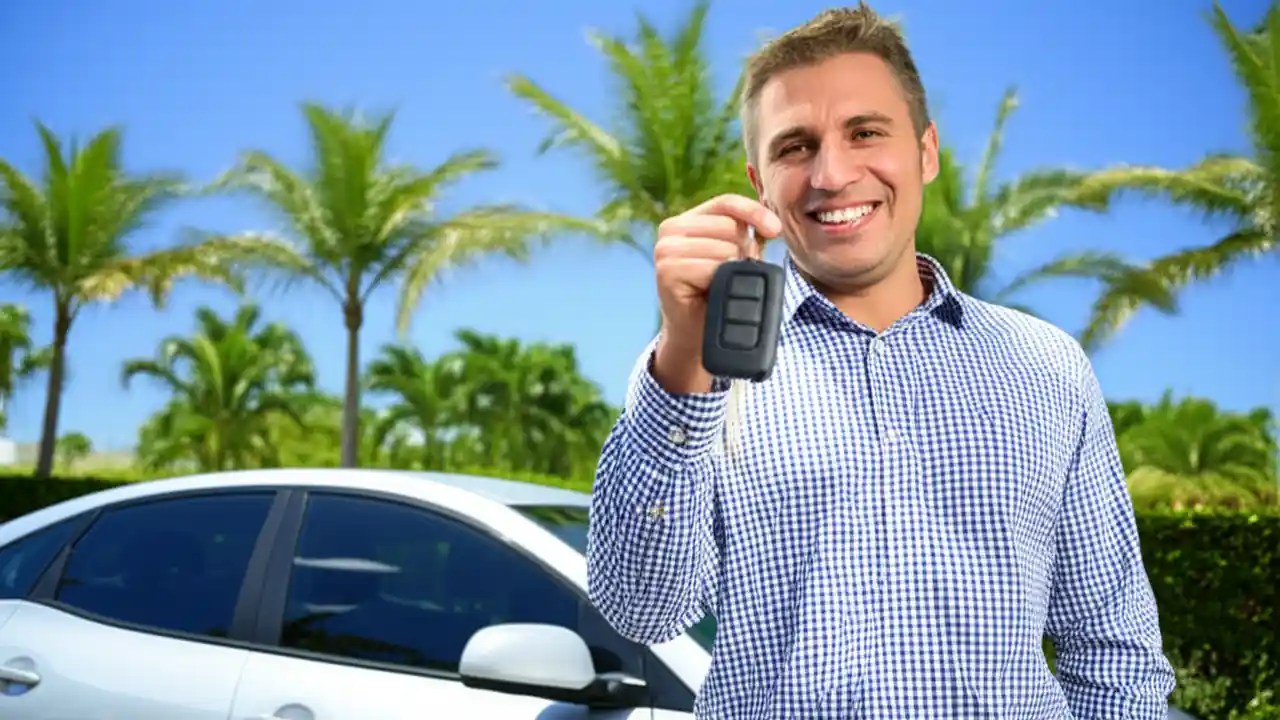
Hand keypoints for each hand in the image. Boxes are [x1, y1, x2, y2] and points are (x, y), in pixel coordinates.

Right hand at [651, 193, 781, 392]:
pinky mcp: (666, 271)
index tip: (775, 230)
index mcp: (686, 219)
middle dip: (741, 251)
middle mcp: (670, 229)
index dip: (754, 212)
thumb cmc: (716, 292)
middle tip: (733, 274)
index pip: (726, 203)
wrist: (695, 332)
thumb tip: (770, 225)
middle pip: (728, 226)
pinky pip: (710, 268)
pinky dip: (719, 281)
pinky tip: (710, 291)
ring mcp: (665, 249)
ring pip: (722, 247)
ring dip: (731, 269)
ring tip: (720, 284)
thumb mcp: (733, 255)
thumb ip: (745, 233)